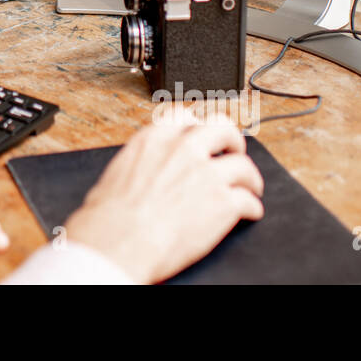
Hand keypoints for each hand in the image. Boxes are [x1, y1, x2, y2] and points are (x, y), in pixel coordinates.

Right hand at [64, 106, 262, 282]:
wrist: (119, 242)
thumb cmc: (108, 217)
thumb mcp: (117, 173)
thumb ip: (140, 163)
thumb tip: (143, 172)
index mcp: (154, 140)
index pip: (184, 117)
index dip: (197, 126)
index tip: (202, 133)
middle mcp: (184, 150)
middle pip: (221, 128)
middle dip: (232, 139)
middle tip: (234, 151)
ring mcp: (207, 174)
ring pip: (243, 164)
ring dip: (249, 176)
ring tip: (250, 186)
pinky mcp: (223, 203)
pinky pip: (248, 201)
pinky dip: (252, 208)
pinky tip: (249, 214)